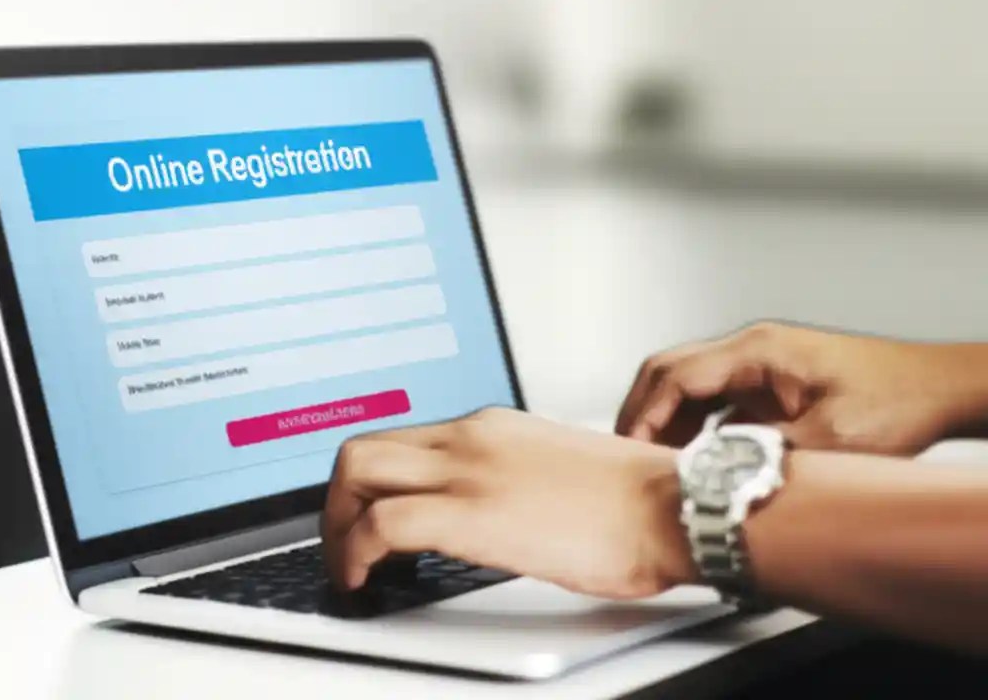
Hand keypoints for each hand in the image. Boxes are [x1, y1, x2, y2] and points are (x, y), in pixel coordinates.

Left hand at [321, 408, 694, 597]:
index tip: (366, 513)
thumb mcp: (556, 472)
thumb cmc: (634, 503)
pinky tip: (361, 578)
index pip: (401, 439)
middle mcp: (469, 438)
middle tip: (341, 539)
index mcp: (490, 428)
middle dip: (337, 499)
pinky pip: (379, 525)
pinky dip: (353, 552)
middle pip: (363, 449)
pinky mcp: (467, 514)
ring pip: (357, 472)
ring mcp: (465, 471)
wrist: (671, 507)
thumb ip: (512, 479)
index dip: (370, 481)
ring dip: (336, 524)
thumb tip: (493, 510)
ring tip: (346, 565)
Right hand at [616, 322, 983, 453]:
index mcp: (758, 350)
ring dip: (665, 420)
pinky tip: (692, 454)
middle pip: (669, 371)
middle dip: (641, 411)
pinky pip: (711, 399)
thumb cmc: (898, 399)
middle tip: (627, 451)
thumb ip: (762, 452)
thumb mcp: (829, 438)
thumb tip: (714, 473)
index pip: (676, 375)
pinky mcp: (767, 383)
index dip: (645, 413)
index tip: (631, 447)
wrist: (937, 389)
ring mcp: (757, 365)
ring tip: (655, 460)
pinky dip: (691, 425)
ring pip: (686, 385)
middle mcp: (751, 350)